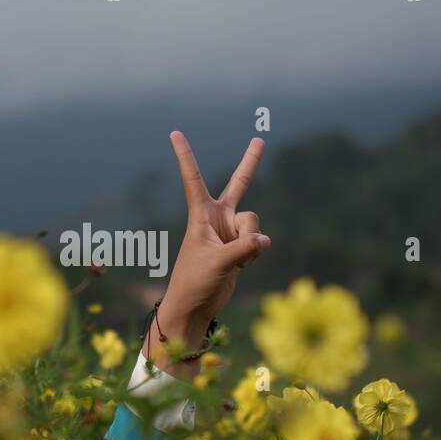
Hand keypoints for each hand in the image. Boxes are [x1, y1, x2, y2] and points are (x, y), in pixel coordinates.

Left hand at [145, 131, 270, 377]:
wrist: (195, 306)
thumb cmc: (195, 282)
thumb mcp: (218, 263)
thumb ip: (244, 248)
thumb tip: (266, 240)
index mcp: (201, 215)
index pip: (193, 179)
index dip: (185, 156)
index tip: (174, 133)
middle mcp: (217, 218)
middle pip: (239, 184)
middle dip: (250, 163)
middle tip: (260, 140)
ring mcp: (230, 231)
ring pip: (254, 222)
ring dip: (250, 241)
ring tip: (235, 259)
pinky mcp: (241, 246)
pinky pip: (258, 241)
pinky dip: (254, 253)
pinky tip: (241, 266)